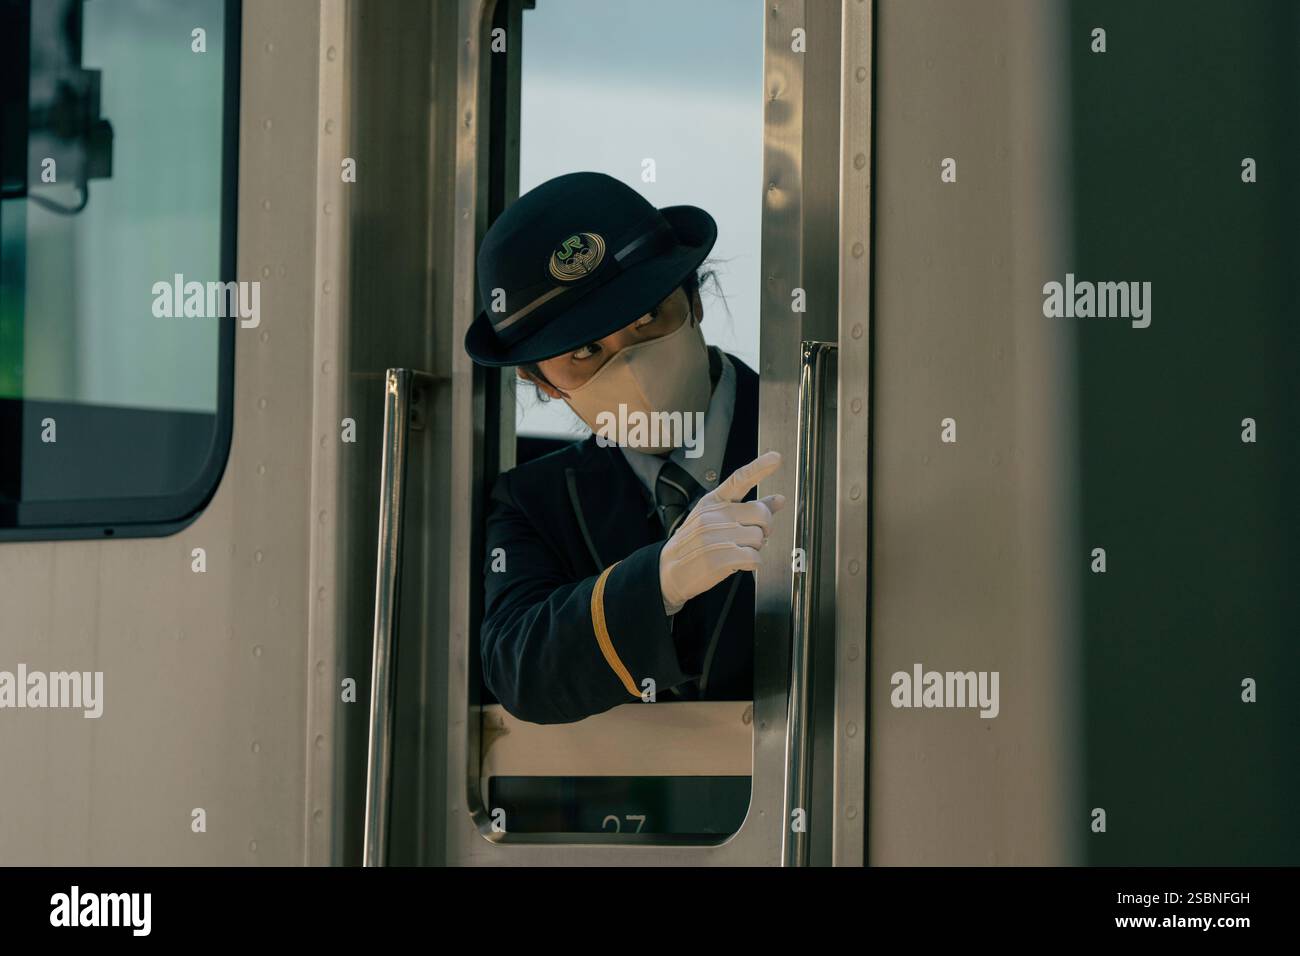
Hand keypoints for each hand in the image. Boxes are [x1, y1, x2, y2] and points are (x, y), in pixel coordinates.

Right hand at [658, 451, 785, 614]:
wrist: (669, 571)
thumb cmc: (695, 544)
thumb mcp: (715, 520)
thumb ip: (749, 509)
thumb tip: (779, 500)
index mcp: (712, 502)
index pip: (738, 480)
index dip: (759, 468)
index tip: (776, 458)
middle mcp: (713, 516)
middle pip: (761, 515)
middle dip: (764, 529)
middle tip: (750, 538)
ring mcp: (714, 537)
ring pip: (759, 538)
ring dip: (755, 549)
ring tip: (736, 551)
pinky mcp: (718, 559)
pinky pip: (755, 558)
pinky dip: (753, 564)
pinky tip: (738, 563)